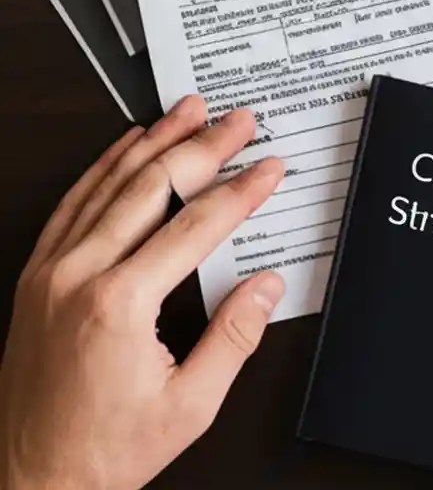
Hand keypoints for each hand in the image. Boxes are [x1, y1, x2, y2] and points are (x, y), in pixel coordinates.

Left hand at [0, 96, 284, 489]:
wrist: (32, 477)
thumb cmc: (105, 448)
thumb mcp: (191, 404)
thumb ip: (234, 338)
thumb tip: (268, 287)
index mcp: (120, 304)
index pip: (196, 226)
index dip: (240, 192)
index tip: (268, 169)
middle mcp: (78, 276)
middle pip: (151, 188)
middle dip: (201, 147)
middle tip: (236, 121)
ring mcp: (50, 273)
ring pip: (107, 184)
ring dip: (152, 142)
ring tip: (187, 113)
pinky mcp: (36, 278)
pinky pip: (72, 205)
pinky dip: (103, 169)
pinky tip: (126, 149)